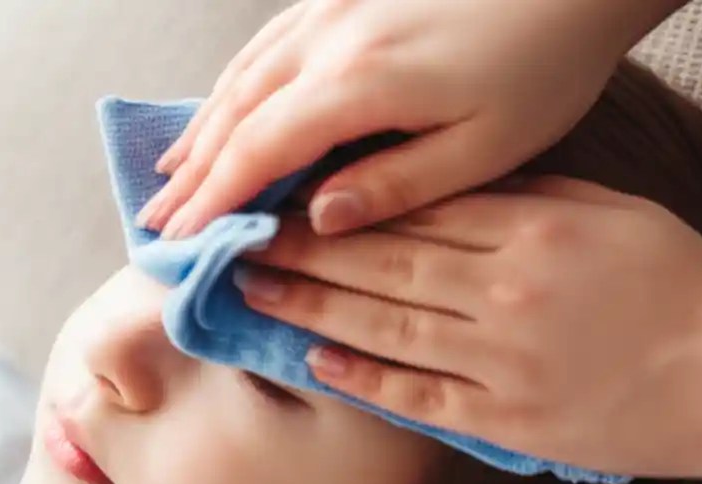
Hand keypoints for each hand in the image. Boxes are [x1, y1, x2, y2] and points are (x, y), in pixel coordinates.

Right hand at [140, 0, 682, 238]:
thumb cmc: (545, 64)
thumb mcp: (485, 146)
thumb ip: (397, 185)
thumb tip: (320, 218)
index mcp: (361, 83)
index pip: (261, 149)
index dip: (215, 199)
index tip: (180, 242)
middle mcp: (331, 39)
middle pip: (237, 111)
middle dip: (193, 172)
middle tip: (156, 222)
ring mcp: (334, 8)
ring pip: (245, 73)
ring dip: (203, 126)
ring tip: (172, 174)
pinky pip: (268, 44)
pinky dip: (235, 84)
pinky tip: (226, 106)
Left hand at [235, 177, 701, 478]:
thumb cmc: (679, 286)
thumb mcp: (610, 211)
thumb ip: (526, 198)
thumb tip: (443, 187)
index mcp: (532, 231)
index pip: (414, 214)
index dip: (341, 210)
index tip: (287, 204)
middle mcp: (507, 293)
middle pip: (383, 267)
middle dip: (303, 254)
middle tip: (241, 244)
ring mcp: (504, 362)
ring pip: (386, 328)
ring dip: (311, 310)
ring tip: (255, 295)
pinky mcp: (508, 422)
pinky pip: (420, 399)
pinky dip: (364, 381)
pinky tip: (315, 363)